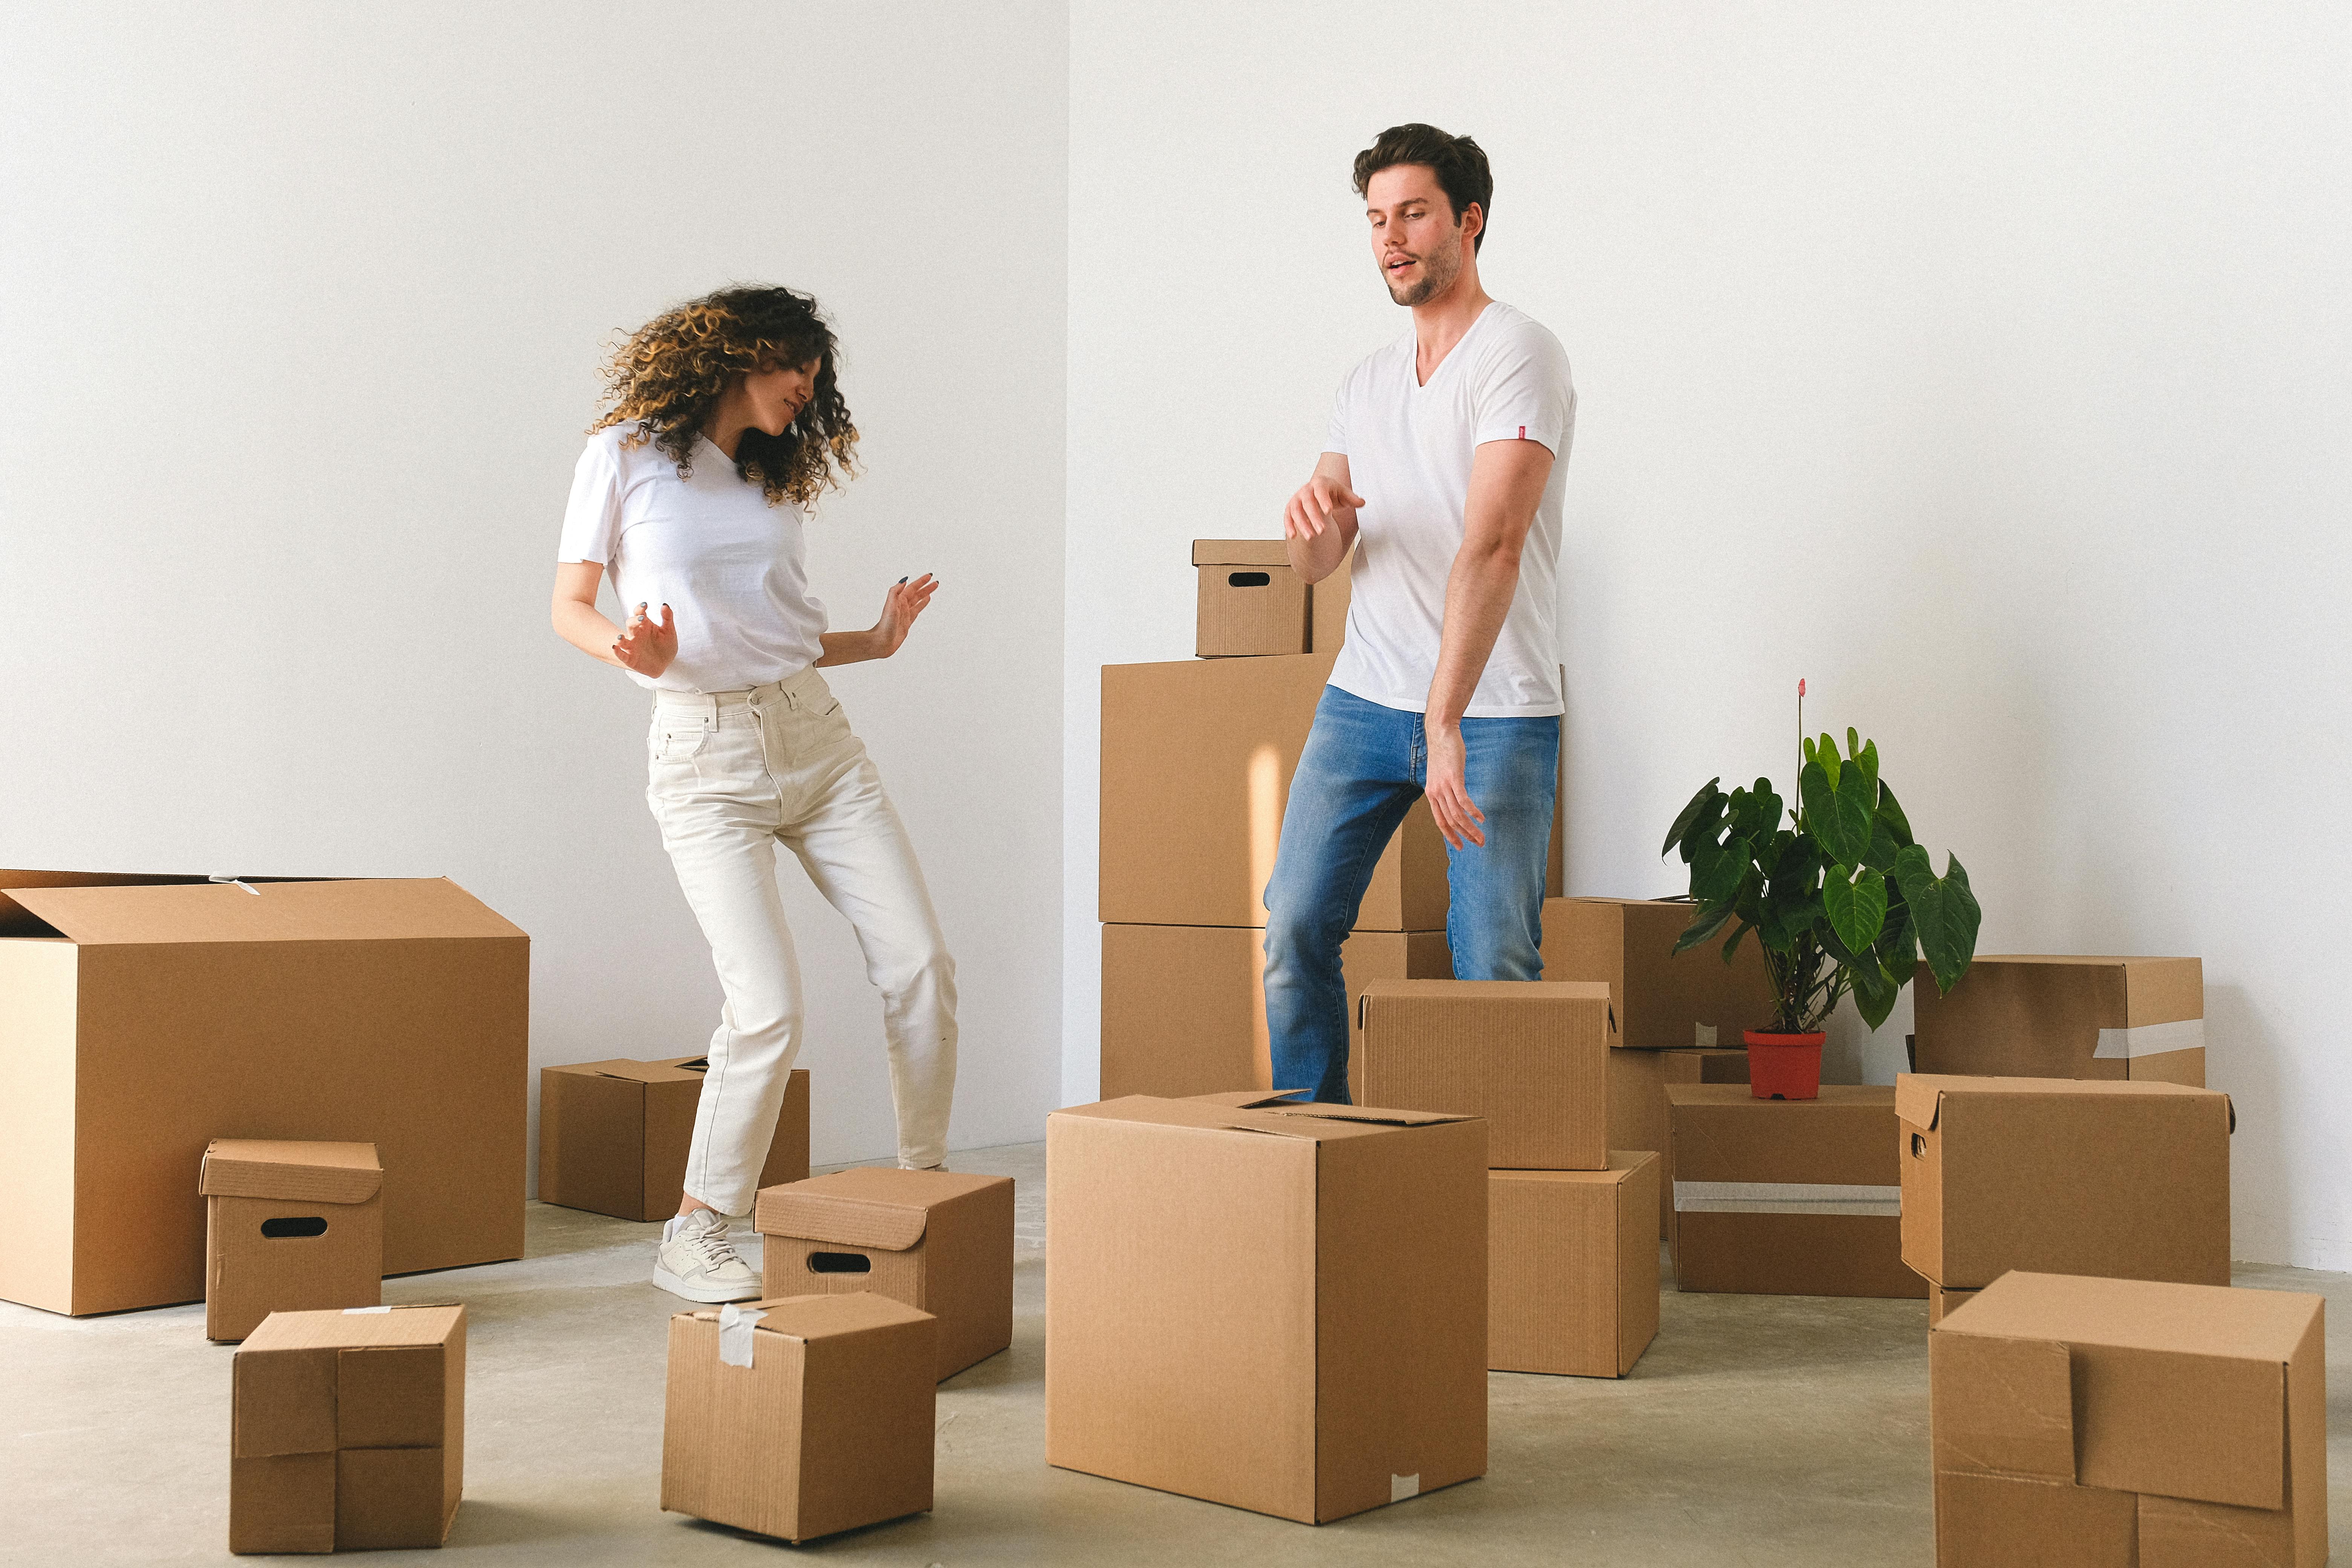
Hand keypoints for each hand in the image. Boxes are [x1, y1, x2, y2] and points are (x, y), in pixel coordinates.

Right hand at [612, 602, 676, 676]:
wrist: (665, 663)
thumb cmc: (665, 645)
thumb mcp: (669, 631)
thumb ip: (667, 618)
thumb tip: (664, 605)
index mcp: (645, 625)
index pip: (639, 614)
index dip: (640, 609)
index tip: (645, 605)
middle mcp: (636, 634)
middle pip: (630, 624)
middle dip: (634, 621)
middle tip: (641, 619)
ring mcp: (632, 646)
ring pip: (622, 640)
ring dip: (619, 638)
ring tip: (620, 636)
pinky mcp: (630, 658)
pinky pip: (622, 655)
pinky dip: (617, 651)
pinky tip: (615, 647)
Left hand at [872, 574, 937, 657]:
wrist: (881, 642)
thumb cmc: (884, 626)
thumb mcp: (890, 606)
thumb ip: (895, 592)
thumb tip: (904, 580)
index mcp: (898, 600)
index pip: (912, 588)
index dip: (921, 581)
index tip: (929, 576)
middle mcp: (902, 605)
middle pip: (916, 593)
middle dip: (926, 587)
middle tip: (935, 582)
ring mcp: (905, 613)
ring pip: (918, 600)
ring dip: (926, 594)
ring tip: (933, 588)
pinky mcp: (907, 622)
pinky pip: (917, 610)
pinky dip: (922, 604)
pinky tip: (926, 600)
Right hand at [1283, 472, 1364, 539]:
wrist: (1318, 493)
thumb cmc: (1332, 494)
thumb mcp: (1344, 495)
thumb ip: (1352, 499)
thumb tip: (1361, 502)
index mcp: (1320, 483)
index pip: (1320, 490)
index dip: (1323, 500)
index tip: (1328, 511)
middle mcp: (1306, 489)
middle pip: (1307, 502)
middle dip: (1314, 517)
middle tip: (1322, 531)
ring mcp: (1296, 499)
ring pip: (1296, 511)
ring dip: (1302, 524)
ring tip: (1310, 537)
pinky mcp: (1290, 508)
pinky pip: (1287, 516)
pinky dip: (1289, 526)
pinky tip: (1293, 535)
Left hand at [1424, 723, 1486, 849]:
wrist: (1441, 733)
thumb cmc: (1443, 753)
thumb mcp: (1441, 775)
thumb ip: (1445, 789)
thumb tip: (1453, 799)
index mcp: (1431, 794)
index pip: (1440, 822)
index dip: (1450, 836)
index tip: (1461, 846)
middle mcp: (1436, 793)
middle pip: (1450, 822)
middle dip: (1465, 836)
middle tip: (1479, 843)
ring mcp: (1444, 786)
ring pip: (1457, 815)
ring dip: (1471, 828)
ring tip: (1482, 836)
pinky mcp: (1454, 778)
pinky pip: (1463, 801)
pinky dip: (1472, 812)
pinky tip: (1481, 818)